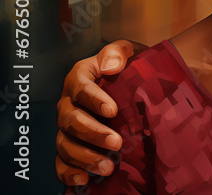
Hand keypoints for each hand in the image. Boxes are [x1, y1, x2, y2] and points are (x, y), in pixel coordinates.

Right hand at [55, 39, 144, 185]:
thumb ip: (118, 53)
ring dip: (85, 157)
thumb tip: (111, 66)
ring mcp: (66, 127)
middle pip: (71, 121)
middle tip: (117, 143)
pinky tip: (84, 181)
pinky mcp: (69, 145)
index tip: (113, 110)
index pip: (81, 88)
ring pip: (65, 145)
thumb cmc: (126, 67)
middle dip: (93, 134)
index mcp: (79, 78)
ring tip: (108, 166)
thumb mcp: (127, 52)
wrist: (128, 82)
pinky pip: (61, 163)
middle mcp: (68, 103)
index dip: (94, 100)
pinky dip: (69, 174)